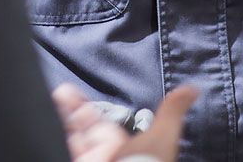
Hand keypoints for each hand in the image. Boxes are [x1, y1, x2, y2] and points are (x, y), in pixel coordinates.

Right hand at [54, 83, 197, 161]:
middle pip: (78, 126)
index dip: (82, 105)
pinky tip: (47, 116)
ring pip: (67, 134)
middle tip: (62, 88)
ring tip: (55, 96)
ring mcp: (85, 158)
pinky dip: (53, 133)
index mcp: (117, 144)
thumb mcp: (163, 135)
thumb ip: (172, 111)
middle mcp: (98, 152)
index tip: (69, 90)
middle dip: (69, 107)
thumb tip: (195, 88)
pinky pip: (60, 144)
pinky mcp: (72, 160)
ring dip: (59, 116)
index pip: (96, 121)